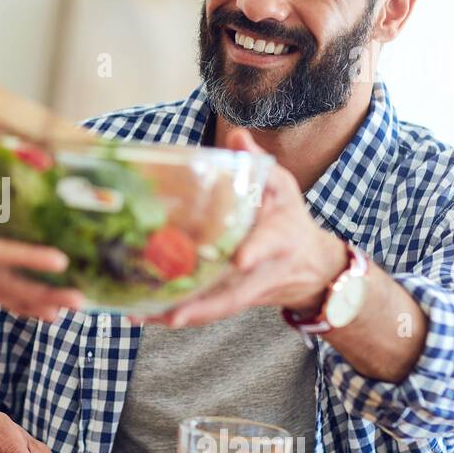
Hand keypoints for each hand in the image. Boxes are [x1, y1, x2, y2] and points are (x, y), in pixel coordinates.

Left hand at [0, 114, 84, 320]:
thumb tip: (8, 114)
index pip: (20, 223)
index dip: (48, 231)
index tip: (78, 232)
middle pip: (23, 262)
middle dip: (53, 284)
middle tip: (83, 291)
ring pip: (15, 276)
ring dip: (46, 291)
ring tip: (76, 302)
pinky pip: (2, 257)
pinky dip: (30, 259)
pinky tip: (58, 263)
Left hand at [146, 131, 347, 328]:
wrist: (311, 266)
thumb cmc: (291, 220)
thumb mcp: (282, 187)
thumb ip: (258, 164)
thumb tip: (237, 135)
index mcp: (279, 238)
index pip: (268, 244)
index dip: (256, 251)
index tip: (242, 259)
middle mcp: (262, 270)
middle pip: (234, 293)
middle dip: (204, 306)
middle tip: (173, 315)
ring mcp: (247, 290)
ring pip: (214, 308)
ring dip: (179, 316)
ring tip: (142, 317)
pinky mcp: (233, 300)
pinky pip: (205, 311)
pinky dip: (175, 315)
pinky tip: (142, 316)